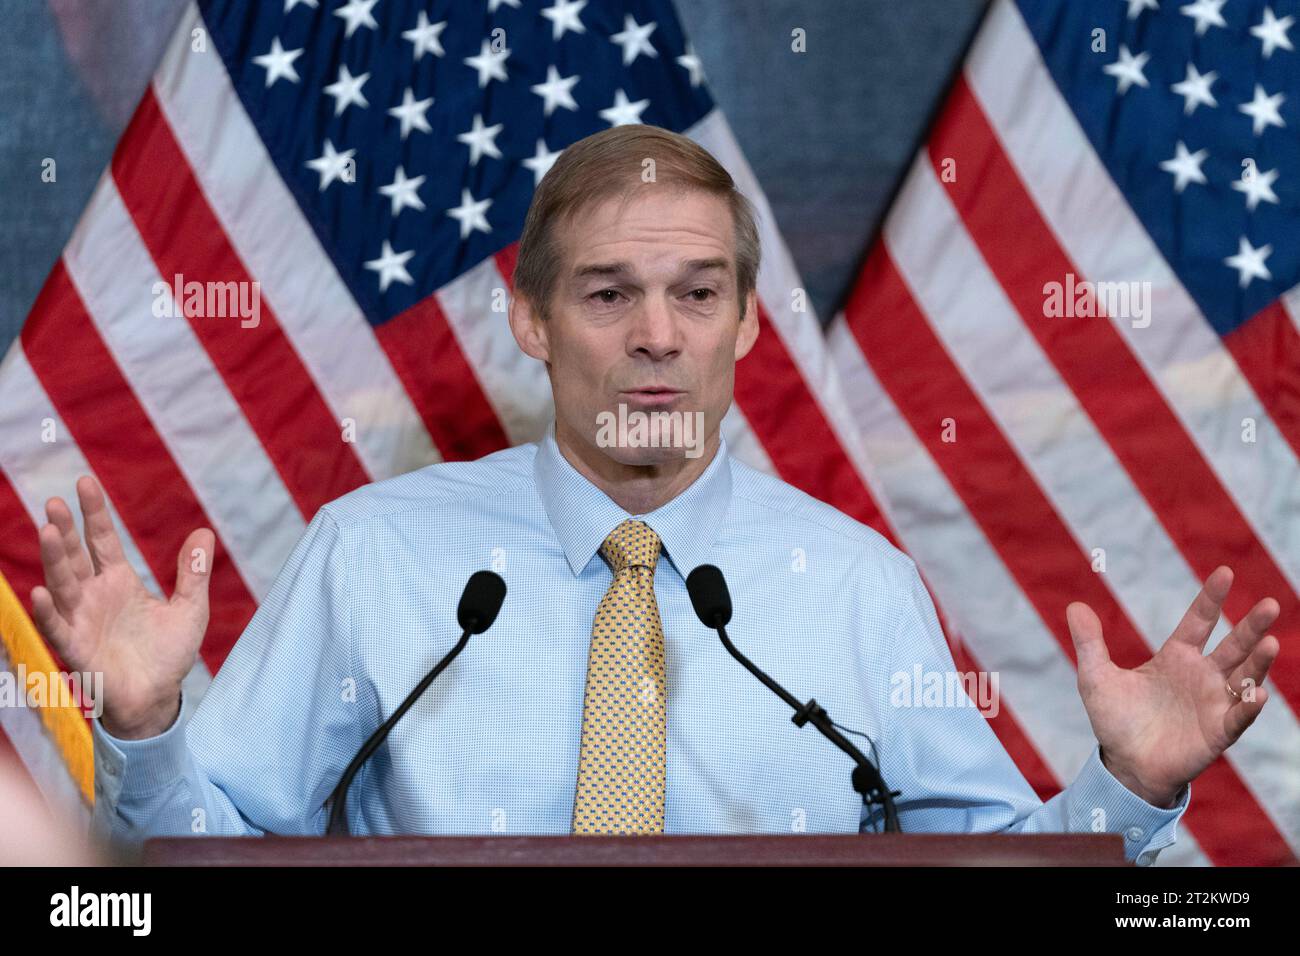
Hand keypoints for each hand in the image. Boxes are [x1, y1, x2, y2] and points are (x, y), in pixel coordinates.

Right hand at [29, 476, 212, 738]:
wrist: (158, 697)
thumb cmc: (169, 653)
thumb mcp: (190, 608)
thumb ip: (193, 573)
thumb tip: (205, 532)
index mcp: (119, 582)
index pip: (102, 540)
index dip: (94, 513)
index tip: (85, 482)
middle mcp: (94, 596)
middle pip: (75, 556)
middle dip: (65, 530)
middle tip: (56, 502)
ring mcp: (82, 620)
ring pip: (63, 584)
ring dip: (53, 559)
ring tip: (47, 530)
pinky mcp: (77, 649)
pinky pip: (58, 628)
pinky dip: (48, 612)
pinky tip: (40, 592)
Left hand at [1066, 566, 1279, 807]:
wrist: (1124, 765)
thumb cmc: (1115, 720)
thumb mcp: (1096, 677)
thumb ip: (1089, 642)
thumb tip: (1074, 606)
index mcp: (1176, 658)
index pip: (1199, 621)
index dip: (1211, 598)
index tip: (1225, 572)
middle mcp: (1201, 676)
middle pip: (1233, 645)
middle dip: (1251, 626)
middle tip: (1270, 604)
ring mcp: (1213, 703)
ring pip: (1244, 677)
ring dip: (1258, 661)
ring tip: (1270, 642)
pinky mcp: (1218, 732)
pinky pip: (1238, 717)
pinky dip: (1248, 706)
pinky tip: (1257, 693)